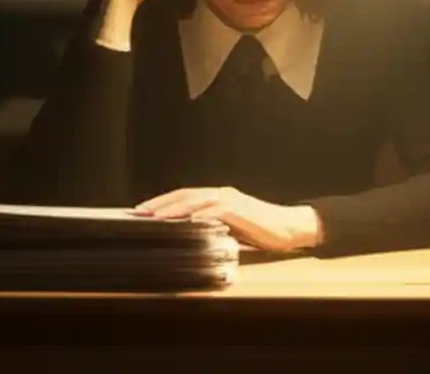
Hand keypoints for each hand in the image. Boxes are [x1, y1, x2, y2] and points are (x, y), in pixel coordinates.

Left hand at [134, 187, 322, 251]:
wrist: (289, 227)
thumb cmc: (260, 230)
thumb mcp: (231, 227)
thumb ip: (212, 226)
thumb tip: (188, 235)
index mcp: (218, 197)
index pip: (184, 196)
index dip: (163, 202)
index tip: (143, 210)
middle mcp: (221, 194)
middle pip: (184, 195)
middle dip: (161, 204)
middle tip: (140, 212)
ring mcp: (230, 200)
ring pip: (195, 201)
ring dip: (174, 209)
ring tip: (155, 216)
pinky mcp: (239, 210)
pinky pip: (215, 212)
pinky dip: (200, 216)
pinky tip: (186, 222)